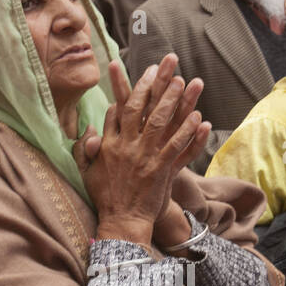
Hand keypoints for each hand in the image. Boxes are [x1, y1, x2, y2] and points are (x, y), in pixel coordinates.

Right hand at [73, 54, 208, 245]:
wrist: (121, 222)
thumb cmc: (106, 199)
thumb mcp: (89, 172)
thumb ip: (87, 150)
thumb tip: (90, 133)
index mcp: (108, 145)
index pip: (117, 110)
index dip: (126, 88)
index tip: (136, 72)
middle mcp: (125, 146)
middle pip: (139, 107)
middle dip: (153, 82)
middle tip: (165, 63)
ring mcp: (143, 157)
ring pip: (159, 121)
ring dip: (173, 99)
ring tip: (184, 80)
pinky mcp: (160, 170)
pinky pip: (176, 146)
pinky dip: (187, 131)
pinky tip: (198, 117)